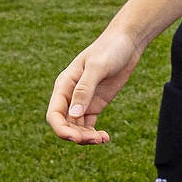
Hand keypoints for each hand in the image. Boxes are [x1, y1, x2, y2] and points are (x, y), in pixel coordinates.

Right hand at [48, 29, 145, 143]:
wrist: (127, 42)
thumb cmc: (110, 49)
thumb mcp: (97, 67)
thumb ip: (84, 90)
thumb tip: (73, 115)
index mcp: (64, 85)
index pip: (54, 114)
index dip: (61, 129)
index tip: (76, 138)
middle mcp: (70, 96)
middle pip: (65, 124)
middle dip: (77, 136)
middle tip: (96, 139)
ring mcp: (83, 101)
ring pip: (77, 127)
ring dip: (86, 137)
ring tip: (103, 139)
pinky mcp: (95, 104)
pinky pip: (89, 125)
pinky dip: (94, 134)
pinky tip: (105, 138)